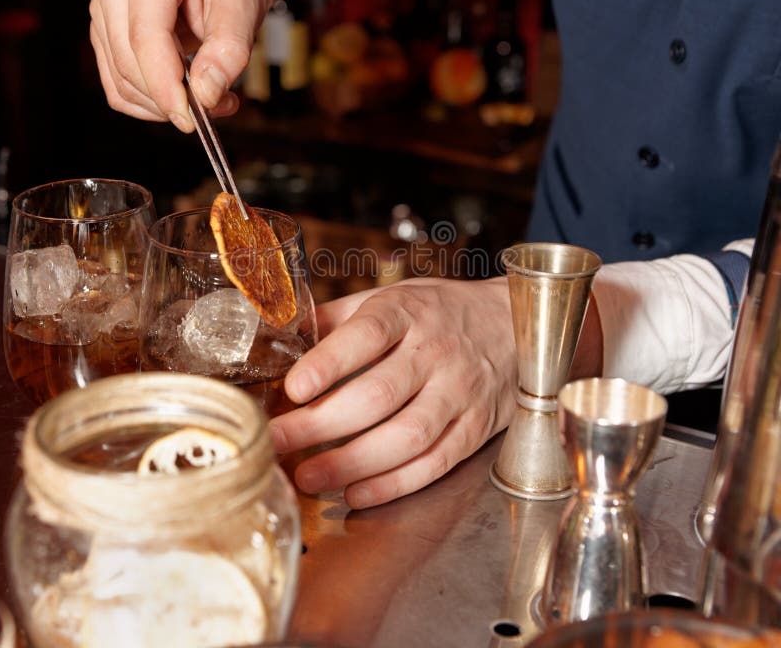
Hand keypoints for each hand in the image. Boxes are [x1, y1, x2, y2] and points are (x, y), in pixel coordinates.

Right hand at [89, 0, 267, 131]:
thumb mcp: (245, 8)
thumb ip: (228, 53)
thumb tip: (206, 95)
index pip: (146, 36)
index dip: (165, 84)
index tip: (191, 119)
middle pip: (129, 61)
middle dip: (171, 97)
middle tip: (220, 105)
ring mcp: (102, 6)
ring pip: (121, 80)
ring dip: (164, 104)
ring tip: (211, 96)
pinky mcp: (103, 33)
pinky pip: (118, 88)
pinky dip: (151, 104)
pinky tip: (183, 94)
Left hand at [269, 277, 518, 508]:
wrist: (513, 327)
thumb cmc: (442, 312)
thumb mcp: (393, 297)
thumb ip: (340, 318)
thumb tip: (282, 337)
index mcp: (408, 312)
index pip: (368, 334)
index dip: (329, 363)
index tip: (292, 389)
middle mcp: (435, 352)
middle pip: (378, 394)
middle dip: (321, 424)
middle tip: (277, 441)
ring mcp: (459, 392)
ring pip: (406, 436)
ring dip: (352, 463)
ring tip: (308, 476)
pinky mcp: (475, 428)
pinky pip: (435, 463)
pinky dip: (394, 484)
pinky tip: (355, 493)